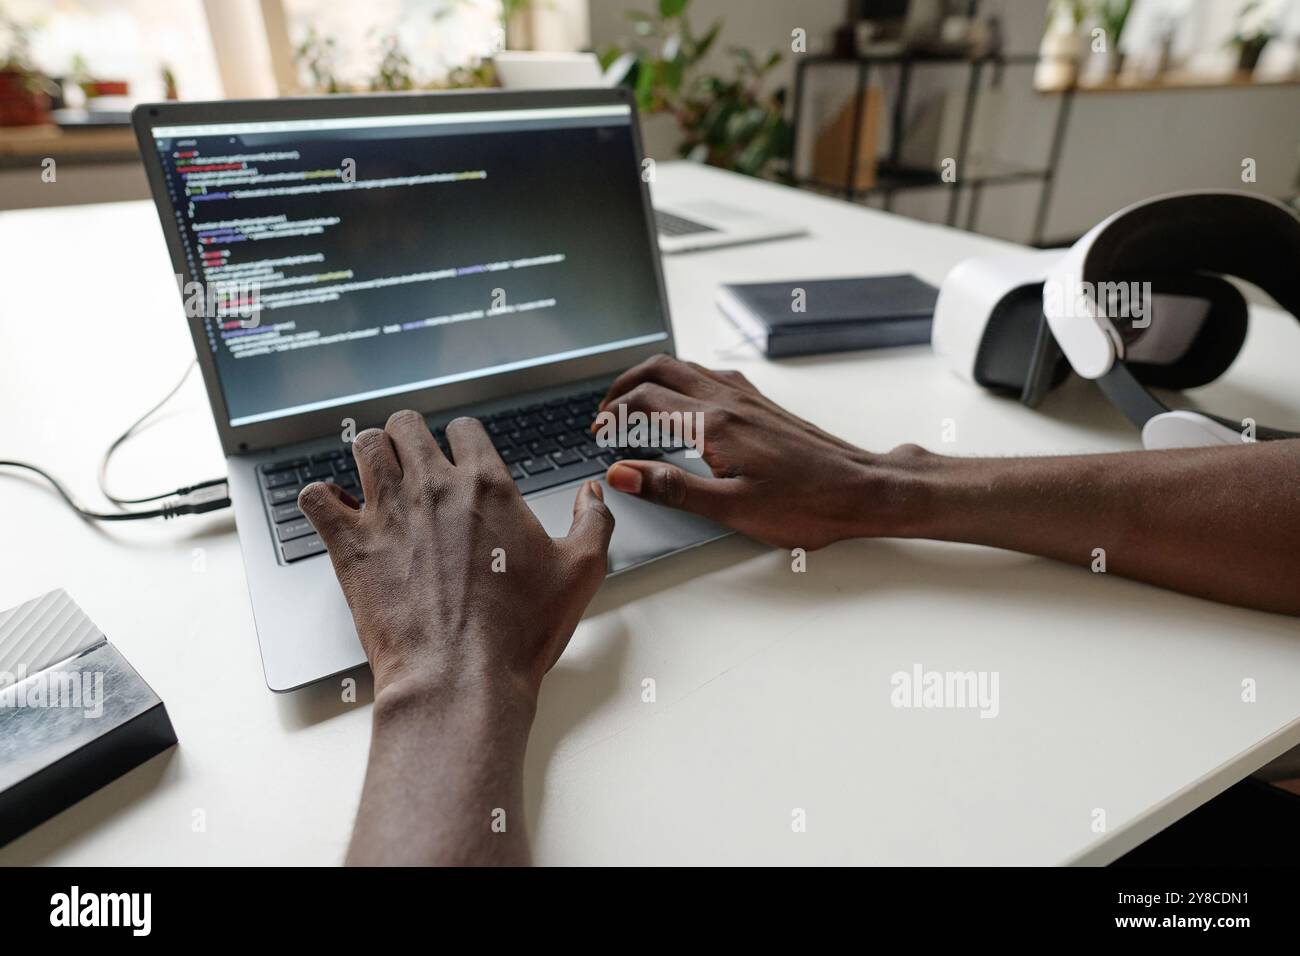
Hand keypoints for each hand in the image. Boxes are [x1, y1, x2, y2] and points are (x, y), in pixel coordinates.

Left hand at [297, 411, 613, 703]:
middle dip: (409, 436)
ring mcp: (386, 512)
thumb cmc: (518, 632)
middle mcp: (432, 486)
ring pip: (362, 447)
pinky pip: (316, 498)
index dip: (464, 441)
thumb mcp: (580, 572)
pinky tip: (333, 509)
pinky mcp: (350, 545)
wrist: (460, 679)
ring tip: (374, 474)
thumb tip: (594, 493)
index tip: (462, 457)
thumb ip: (593, 521)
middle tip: (413, 459)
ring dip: (368, 454)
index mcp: (487, 485)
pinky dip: (321, 498)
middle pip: (406, 426)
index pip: (465, 429)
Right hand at [597, 355, 919, 549]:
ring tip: (633, 403)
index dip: (613, 414)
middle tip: (605, 411)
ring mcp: (748, 398)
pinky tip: (683, 403)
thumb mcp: (732, 508)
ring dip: (651, 378)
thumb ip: (672, 488)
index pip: (646, 400)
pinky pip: (709, 375)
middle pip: (660, 368)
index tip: (598, 433)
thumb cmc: (807, 504)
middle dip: (623, 385)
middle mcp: (729, 400)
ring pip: (685, 366)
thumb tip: (623, 472)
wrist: (861, 489)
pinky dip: (680, 380)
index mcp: (716, 424)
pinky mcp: (762, 404)